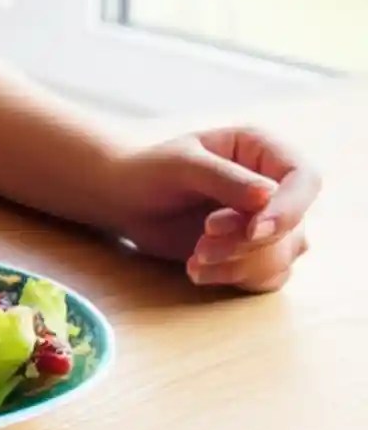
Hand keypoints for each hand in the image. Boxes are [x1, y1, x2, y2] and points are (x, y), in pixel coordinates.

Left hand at [106, 127, 320, 291]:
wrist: (125, 200)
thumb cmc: (151, 171)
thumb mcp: (183, 166)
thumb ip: (226, 179)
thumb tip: (270, 196)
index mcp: (265, 152)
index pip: (305, 181)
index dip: (289, 209)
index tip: (254, 231)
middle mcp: (275, 188)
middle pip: (294, 226)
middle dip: (247, 243)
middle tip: (202, 242)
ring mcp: (267, 223)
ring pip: (282, 256)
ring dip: (239, 264)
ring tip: (195, 258)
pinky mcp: (251, 253)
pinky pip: (264, 277)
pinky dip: (232, 277)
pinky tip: (196, 270)